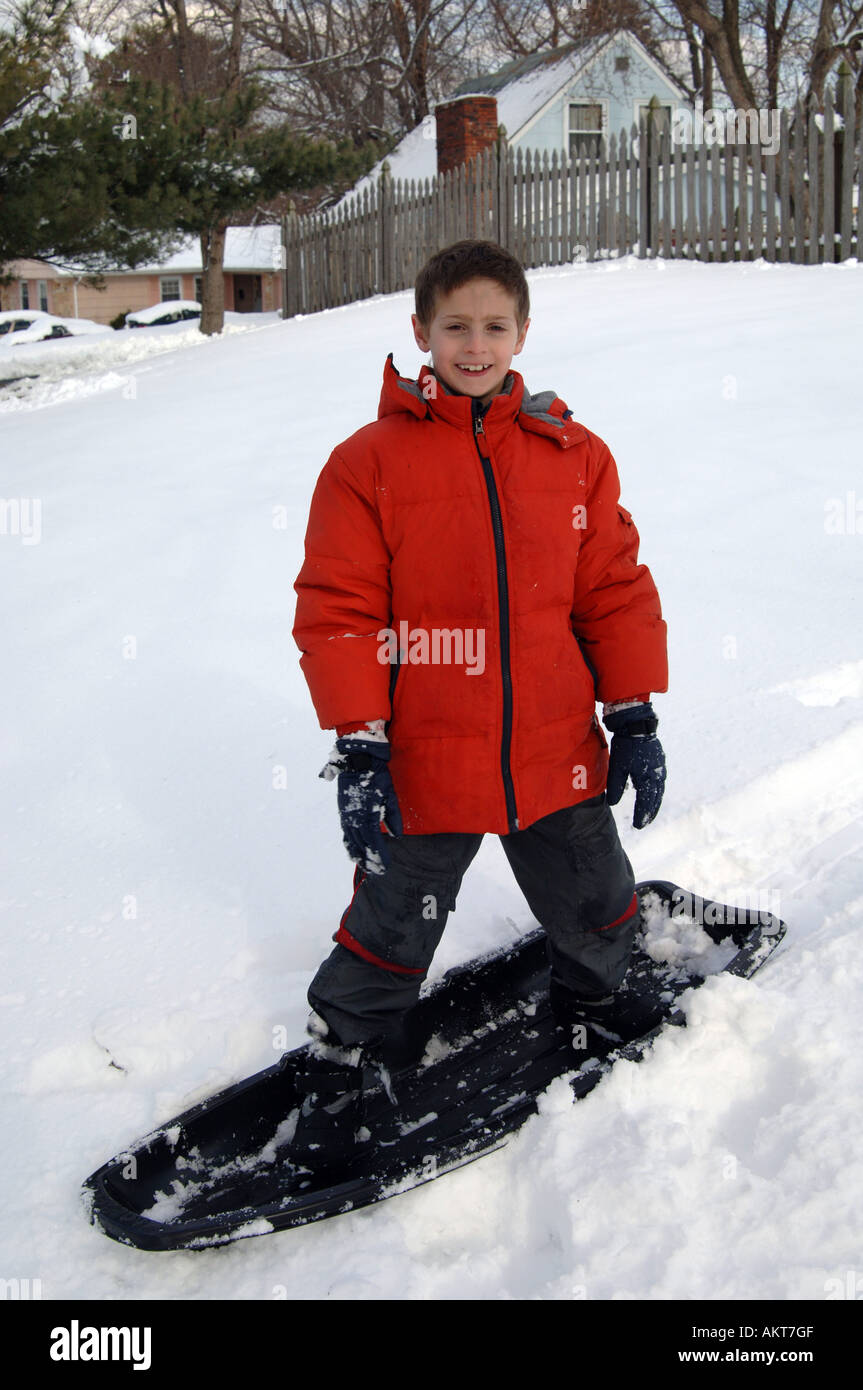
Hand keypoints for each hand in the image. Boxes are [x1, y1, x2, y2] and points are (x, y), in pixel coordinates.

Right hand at [320, 738, 402, 873]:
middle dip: (369, 860)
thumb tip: (397, 836)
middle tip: (378, 872)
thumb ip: (393, 817)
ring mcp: (347, 816)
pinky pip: (346, 833)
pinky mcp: (344, 811)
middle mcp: (354, 819)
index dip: (380, 856)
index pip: (374, 843)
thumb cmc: (377, 776)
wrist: (357, 760)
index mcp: (367, 816)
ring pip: (352, 842)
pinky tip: (352, 853)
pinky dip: (349, 845)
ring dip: (359, 855)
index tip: (386, 867)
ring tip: (365, 867)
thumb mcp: (389, 795)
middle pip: (361, 846)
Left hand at [603, 703, 665, 828]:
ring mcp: (661, 767)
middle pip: (655, 799)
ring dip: (654, 803)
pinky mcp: (659, 761)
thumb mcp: (617, 767)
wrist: (637, 725)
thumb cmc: (626, 746)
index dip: (642, 815)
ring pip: (659, 791)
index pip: (645, 802)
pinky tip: (649, 793)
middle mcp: (658, 774)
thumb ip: (616, 786)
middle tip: (644, 823)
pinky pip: (659, 781)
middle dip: (650, 812)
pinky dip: (655, 791)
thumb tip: (613, 803)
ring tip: (648, 813)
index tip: (638, 826)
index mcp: (648, 778)